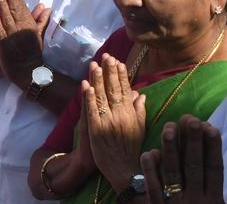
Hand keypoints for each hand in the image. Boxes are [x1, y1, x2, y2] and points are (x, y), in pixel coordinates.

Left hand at [0, 0, 50, 89]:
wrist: (28, 72)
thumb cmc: (33, 52)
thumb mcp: (38, 35)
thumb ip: (41, 20)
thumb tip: (46, 7)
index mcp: (30, 25)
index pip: (23, 6)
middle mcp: (22, 29)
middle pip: (14, 9)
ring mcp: (14, 37)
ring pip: (6, 19)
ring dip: (2, 6)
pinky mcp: (5, 46)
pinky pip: (0, 33)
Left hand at [84, 55, 146, 192]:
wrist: (124, 170)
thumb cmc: (132, 149)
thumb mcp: (140, 128)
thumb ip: (139, 110)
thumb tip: (140, 93)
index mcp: (131, 114)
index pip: (126, 89)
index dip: (122, 75)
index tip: (118, 61)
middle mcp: (121, 115)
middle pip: (114, 89)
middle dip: (109, 71)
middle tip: (106, 56)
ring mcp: (108, 122)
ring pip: (102, 96)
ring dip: (98, 79)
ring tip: (94, 64)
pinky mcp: (96, 129)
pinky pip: (92, 110)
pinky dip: (89, 97)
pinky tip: (86, 86)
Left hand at [140, 115, 226, 203]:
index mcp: (214, 203)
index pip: (215, 171)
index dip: (213, 149)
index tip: (212, 127)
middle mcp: (194, 202)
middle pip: (193, 167)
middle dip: (192, 142)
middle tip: (191, 118)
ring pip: (172, 174)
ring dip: (170, 150)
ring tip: (168, 126)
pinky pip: (151, 190)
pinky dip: (149, 172)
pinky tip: (148, 153)